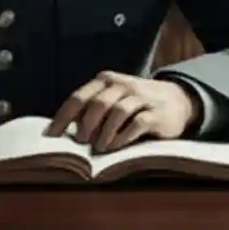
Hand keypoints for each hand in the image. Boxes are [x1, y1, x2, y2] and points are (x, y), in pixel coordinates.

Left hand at [45, 71, 200, 152]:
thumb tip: (63, 131)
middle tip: (80, 143)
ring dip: (104, 133)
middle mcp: (122, 85)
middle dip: (86, 125)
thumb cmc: (136, 103)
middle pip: (97, 104)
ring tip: (98, 149)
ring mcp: (141, 97)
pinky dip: (123, 137)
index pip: (78, 97)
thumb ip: (91, 109)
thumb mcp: (113, 99)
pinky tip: (116, 147)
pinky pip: (137, 123)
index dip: (63, 118)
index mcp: (105, 80)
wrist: (177, 100)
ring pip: (117, 112)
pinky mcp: (156, 113)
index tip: (51, 137)